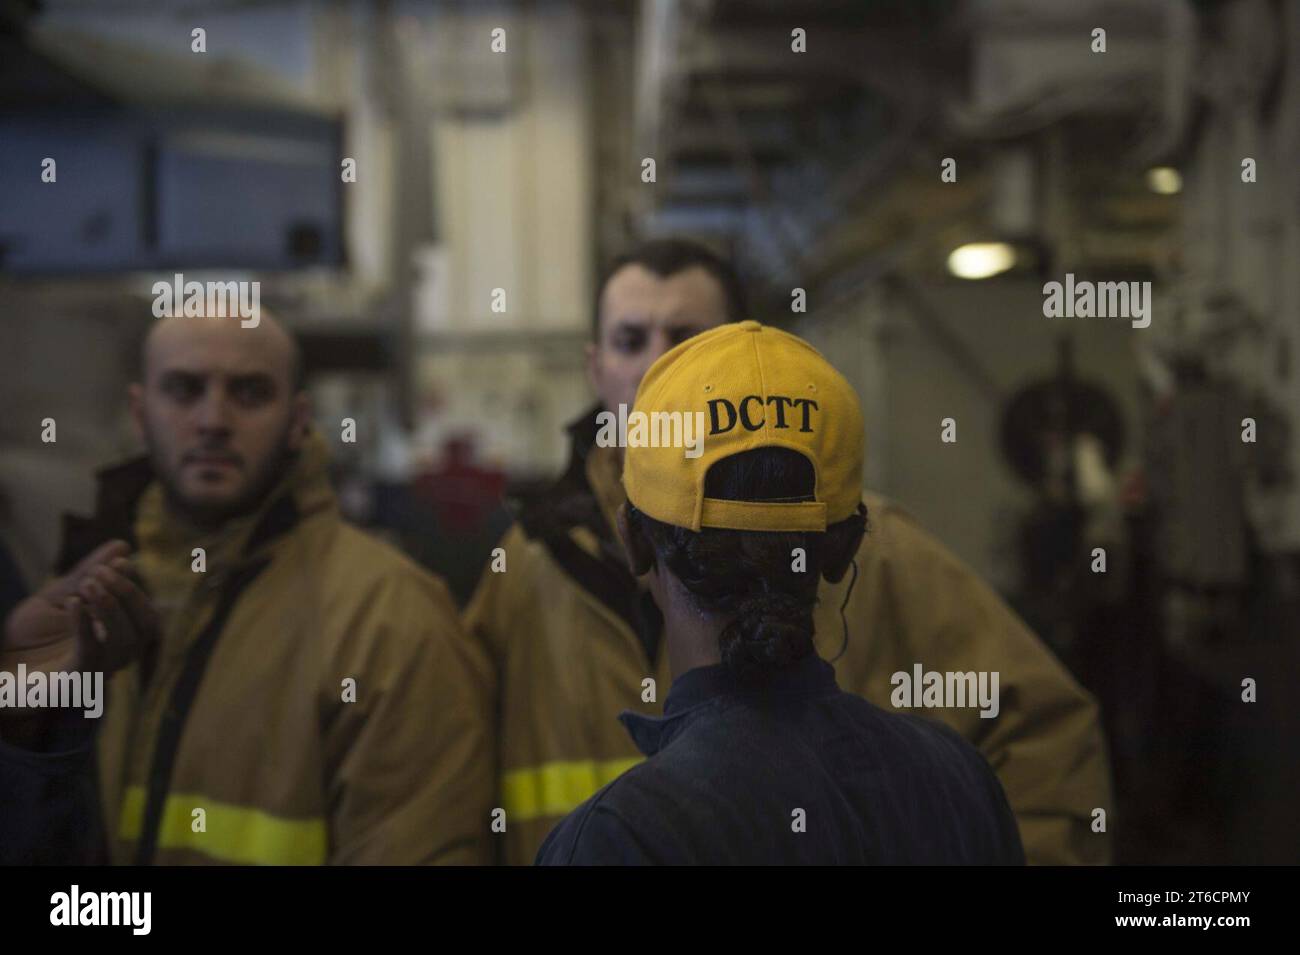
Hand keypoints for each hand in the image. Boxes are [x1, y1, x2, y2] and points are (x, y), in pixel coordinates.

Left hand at [2, 540, 159, 676]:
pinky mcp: (74, 682)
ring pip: (125, 641)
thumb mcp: (58, 596)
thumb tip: (122, 546)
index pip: (145, 611)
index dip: (134, 585)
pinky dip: (86, 626)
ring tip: (87, 585)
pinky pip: (91, 655)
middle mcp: (116, 654)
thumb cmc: (29, 638)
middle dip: (129, 594)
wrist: (1, 667)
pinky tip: (73, 604)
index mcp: (117, 635)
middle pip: (146, 627)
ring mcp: (98, 670)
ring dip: (110, 608)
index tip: (117, 561)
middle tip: (100, 572)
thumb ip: (88, 574)